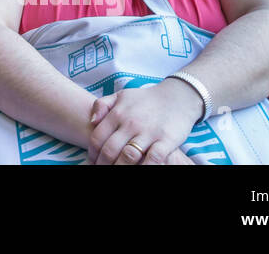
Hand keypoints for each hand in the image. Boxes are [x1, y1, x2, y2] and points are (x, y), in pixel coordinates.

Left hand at [88, 80, 203, 164]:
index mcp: (117, 113)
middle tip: (102, 170)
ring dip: (120, 167)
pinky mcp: (166, 140)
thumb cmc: (145, 99)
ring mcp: (148, 132)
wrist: (177, 97)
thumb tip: (91, 122)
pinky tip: (139, 169)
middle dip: (103, 164)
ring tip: (117, 172)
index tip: (92, 161)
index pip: (97, 138)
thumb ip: (102, 105)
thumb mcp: (121, 95)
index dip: (92, 154)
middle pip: (110, 150)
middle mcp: (130, 123)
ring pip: (128, 156)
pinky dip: (144, 167)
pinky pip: (153, 158)